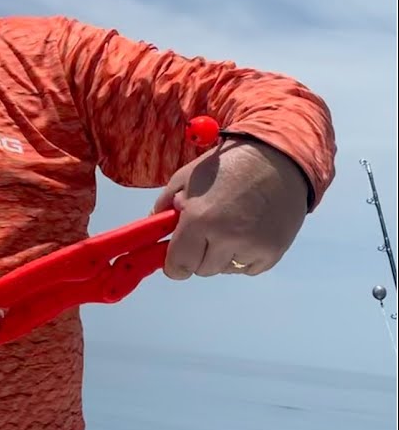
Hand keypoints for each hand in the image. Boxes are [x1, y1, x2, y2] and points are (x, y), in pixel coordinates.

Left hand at [153, 137, 309, 278]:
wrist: (278, 160)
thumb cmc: (226, 167)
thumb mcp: (186, 178)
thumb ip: (164, 206)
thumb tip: (153, 230)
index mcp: (200, 220)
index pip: (178, 266)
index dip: (174, 263)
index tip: (176, 256)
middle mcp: (227, 239)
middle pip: (201, 270)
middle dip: (198, 254)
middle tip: (207, 230)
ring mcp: (253, 248)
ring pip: (224, 270)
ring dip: (221, 255)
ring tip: (230, 226)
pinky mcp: (273, 253)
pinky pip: (247, 268)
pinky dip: (243, 257)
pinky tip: (247, 232)